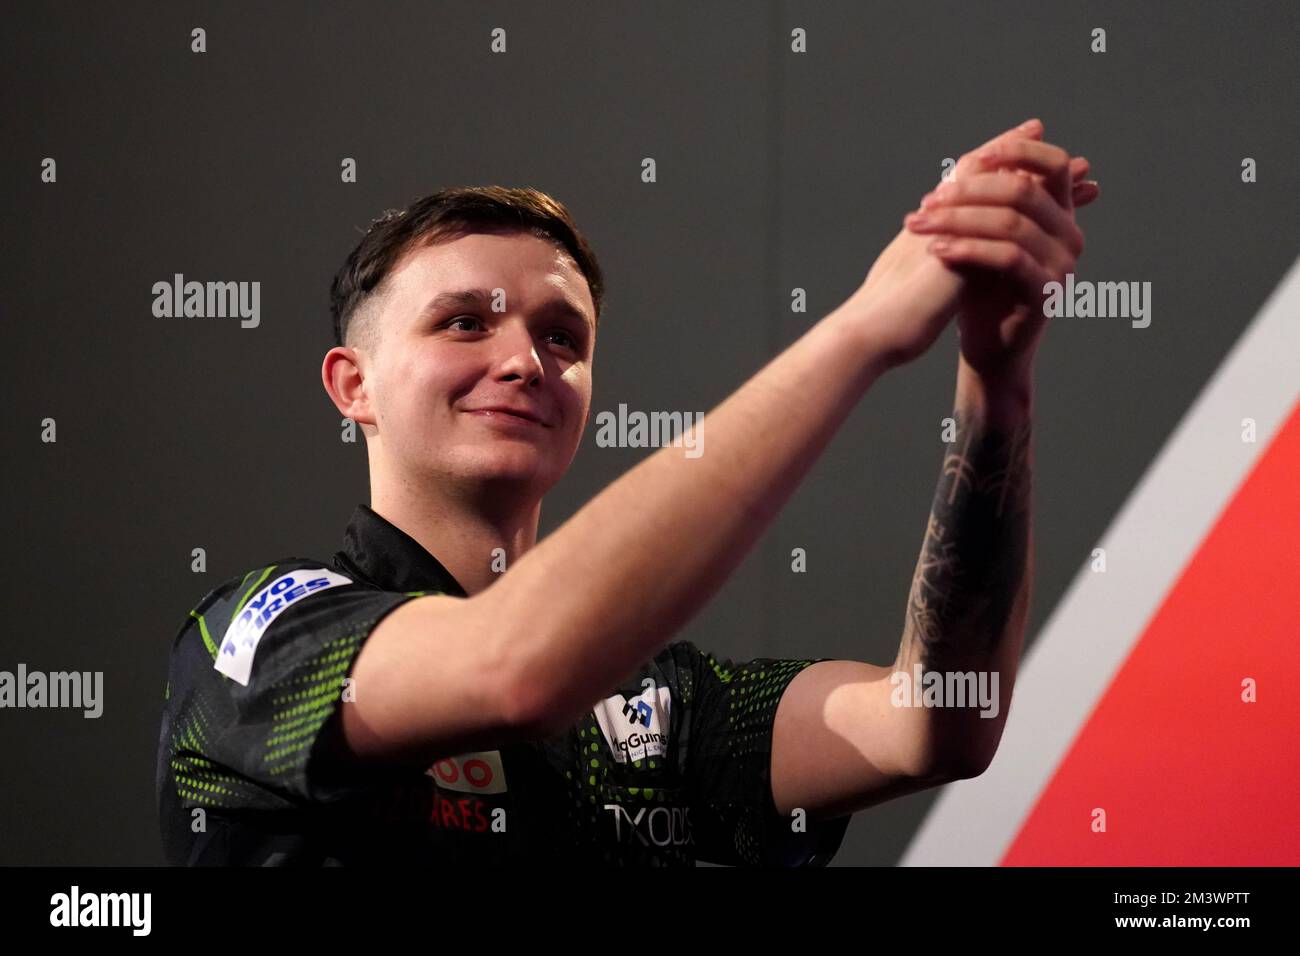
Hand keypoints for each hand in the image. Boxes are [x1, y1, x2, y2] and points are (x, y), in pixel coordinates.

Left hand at [905, 120, 1096, 383]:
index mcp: (1059, 213)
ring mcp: (1063, 263)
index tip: (975, 157)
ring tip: (919, 224)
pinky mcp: (1047, 291)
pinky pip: (1008, 257)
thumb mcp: (983, 234)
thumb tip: (978, 152)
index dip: (1017, 152)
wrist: (988, 343)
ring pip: (1011, 223)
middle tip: (928, 200)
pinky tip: (936, 250)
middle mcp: (1070, 234)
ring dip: (958, 219)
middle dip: (969, 190)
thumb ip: (986, 197)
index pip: (1054, 164)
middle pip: (1023, 191)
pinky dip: (968, 249)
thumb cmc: (981, 285)